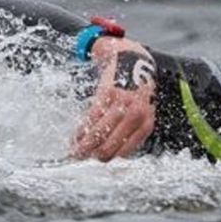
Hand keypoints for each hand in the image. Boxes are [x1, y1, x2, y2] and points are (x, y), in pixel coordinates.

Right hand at [70, 37, 156, 160]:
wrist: (135, 61)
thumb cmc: (137, 92)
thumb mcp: (144, 112)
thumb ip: (132, 131)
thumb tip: (113, 153)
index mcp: (146, 124)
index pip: (125, 151)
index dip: (109, 158)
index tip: (97, 160)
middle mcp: (136, 116)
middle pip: (110, 146)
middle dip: (94, 155)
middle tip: (82, 157)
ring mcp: (121, 106)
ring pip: (98, 135)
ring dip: (83, 146)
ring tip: (74, 152)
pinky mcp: (107, 95)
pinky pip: (90, 119)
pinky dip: (81, 131)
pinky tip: (75, 137)